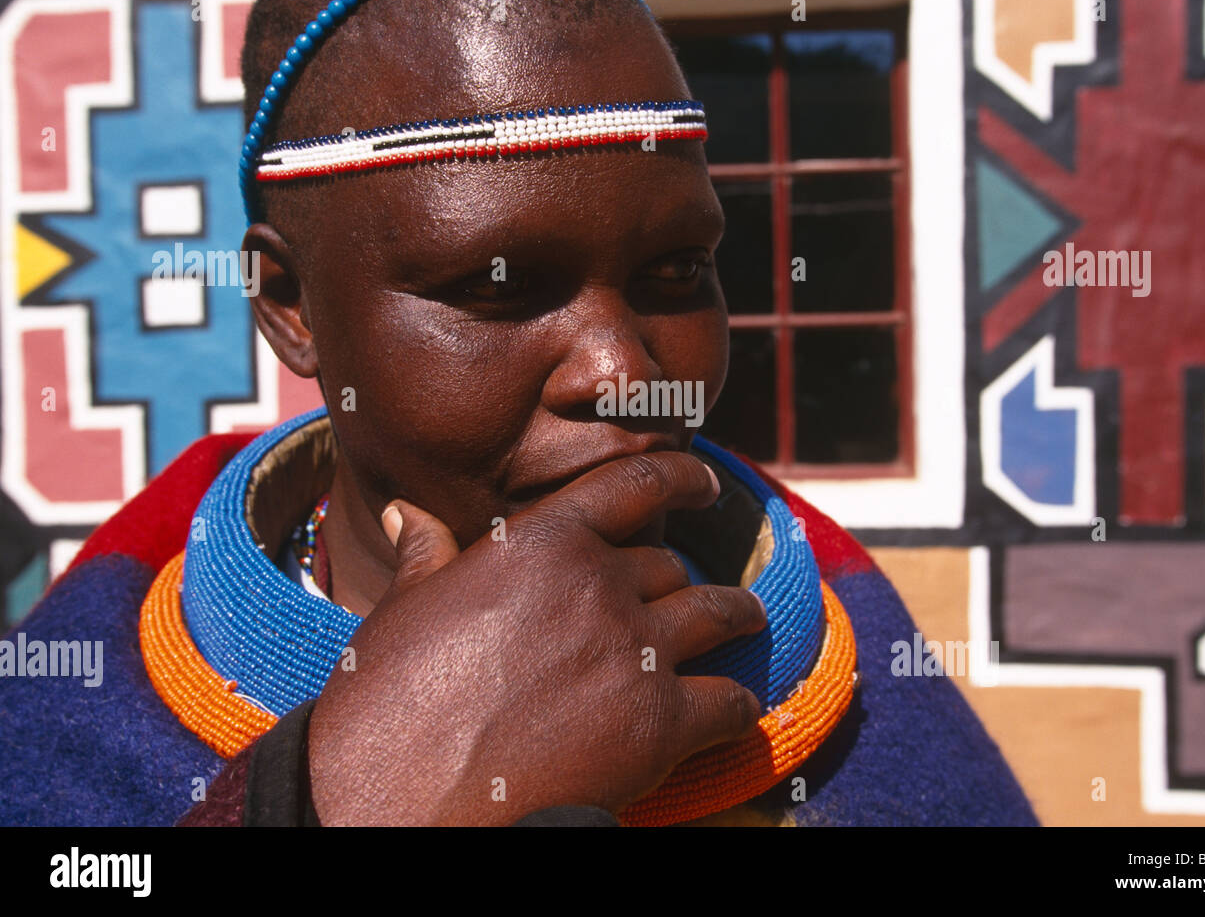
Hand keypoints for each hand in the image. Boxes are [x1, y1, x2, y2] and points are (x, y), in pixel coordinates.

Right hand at [306, 452, 766, 824]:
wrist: (399, 792)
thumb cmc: (390, 697)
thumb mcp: (404, 607)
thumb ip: (428, 556)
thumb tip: (406, 514)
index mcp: (543, 542)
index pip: (636, 484)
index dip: (682, 477)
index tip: (705, 483)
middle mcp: (599, 584)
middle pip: (671, 566)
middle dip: (682, 579)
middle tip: (691, 591)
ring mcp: (635, 651)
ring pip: (718, 614)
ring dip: (739, 616)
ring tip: (748, 619)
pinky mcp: (659, 723)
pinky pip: (729, 701)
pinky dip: (739, 704)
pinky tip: (739, 708)